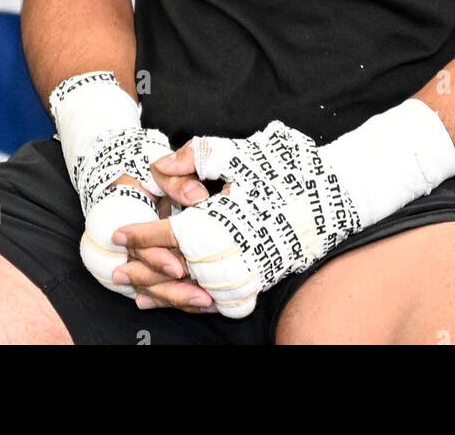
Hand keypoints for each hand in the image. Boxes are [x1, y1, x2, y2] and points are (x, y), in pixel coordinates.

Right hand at [48, 70, 217, 309]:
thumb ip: (177, 177)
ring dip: (176, 297)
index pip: (141, 246)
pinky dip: (173, 296)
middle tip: (202, 297)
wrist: (119, 168)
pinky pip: (156, 284)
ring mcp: (135, 251)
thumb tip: (197, 196)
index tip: (179, 267)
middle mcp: (127, 240)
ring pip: (152, 284)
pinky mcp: (145, 258)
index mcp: (127, 214)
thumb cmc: (141, 163)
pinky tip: (194, 305)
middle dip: (173, 289)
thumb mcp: (157, 163)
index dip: (157, 258)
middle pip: (147, 274)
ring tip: (205, 304)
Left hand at [117, 122, 359, 318]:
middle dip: (144, 271)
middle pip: (175, 272)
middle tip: (118, 271)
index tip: (117, 236)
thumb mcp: (239, 152)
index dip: (139, 237)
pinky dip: (197, 302)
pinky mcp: (262, 282)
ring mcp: (248, 274)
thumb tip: (160, 166)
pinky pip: (222, 301)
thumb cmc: (286, 170)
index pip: (167, 237)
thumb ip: (196, 155)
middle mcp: (231, 256)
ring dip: (165, 294)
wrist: (337, 196)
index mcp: (220, 224)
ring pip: (195, 292)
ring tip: (140, 295)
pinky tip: (185, 301)